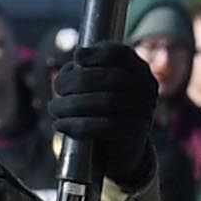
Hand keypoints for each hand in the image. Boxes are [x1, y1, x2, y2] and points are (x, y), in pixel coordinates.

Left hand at [44, 44, 161, 189]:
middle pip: (109, 77)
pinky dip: (76, 125)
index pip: (120, 53)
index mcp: (137, 69)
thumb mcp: (96, 84)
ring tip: (54, 108)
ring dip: (71, 105)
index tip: (76, 58)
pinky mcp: (134, 132)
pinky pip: (103, 126)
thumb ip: (85, 70)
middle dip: (76, 80)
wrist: (120, 147)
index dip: (96, 53)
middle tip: (57, 88)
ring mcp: (143, 110)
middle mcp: (146, 87)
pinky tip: (60, 125)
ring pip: (105, 102)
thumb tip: (73, 63)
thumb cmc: (103, 109)